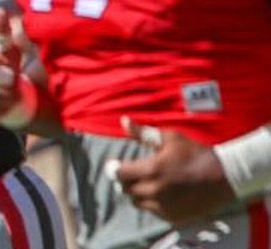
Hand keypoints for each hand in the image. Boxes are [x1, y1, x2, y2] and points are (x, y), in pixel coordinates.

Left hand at [111, 117, 235, 224]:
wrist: (224, 177)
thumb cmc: (195, 154)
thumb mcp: (170, 138)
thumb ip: (143, 133)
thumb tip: (123, 121)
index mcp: (152, 170)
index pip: (119, 174)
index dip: (115, 170)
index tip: (115, 165)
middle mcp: (155, 190)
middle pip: (126, 189)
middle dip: (126, 181)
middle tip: (131, 173)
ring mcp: (163, 206)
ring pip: (137, 202)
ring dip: (136, 193)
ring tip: (145, 182)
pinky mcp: (172, 216)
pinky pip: (152, 211)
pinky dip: (150, 203)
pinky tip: (158, 193)